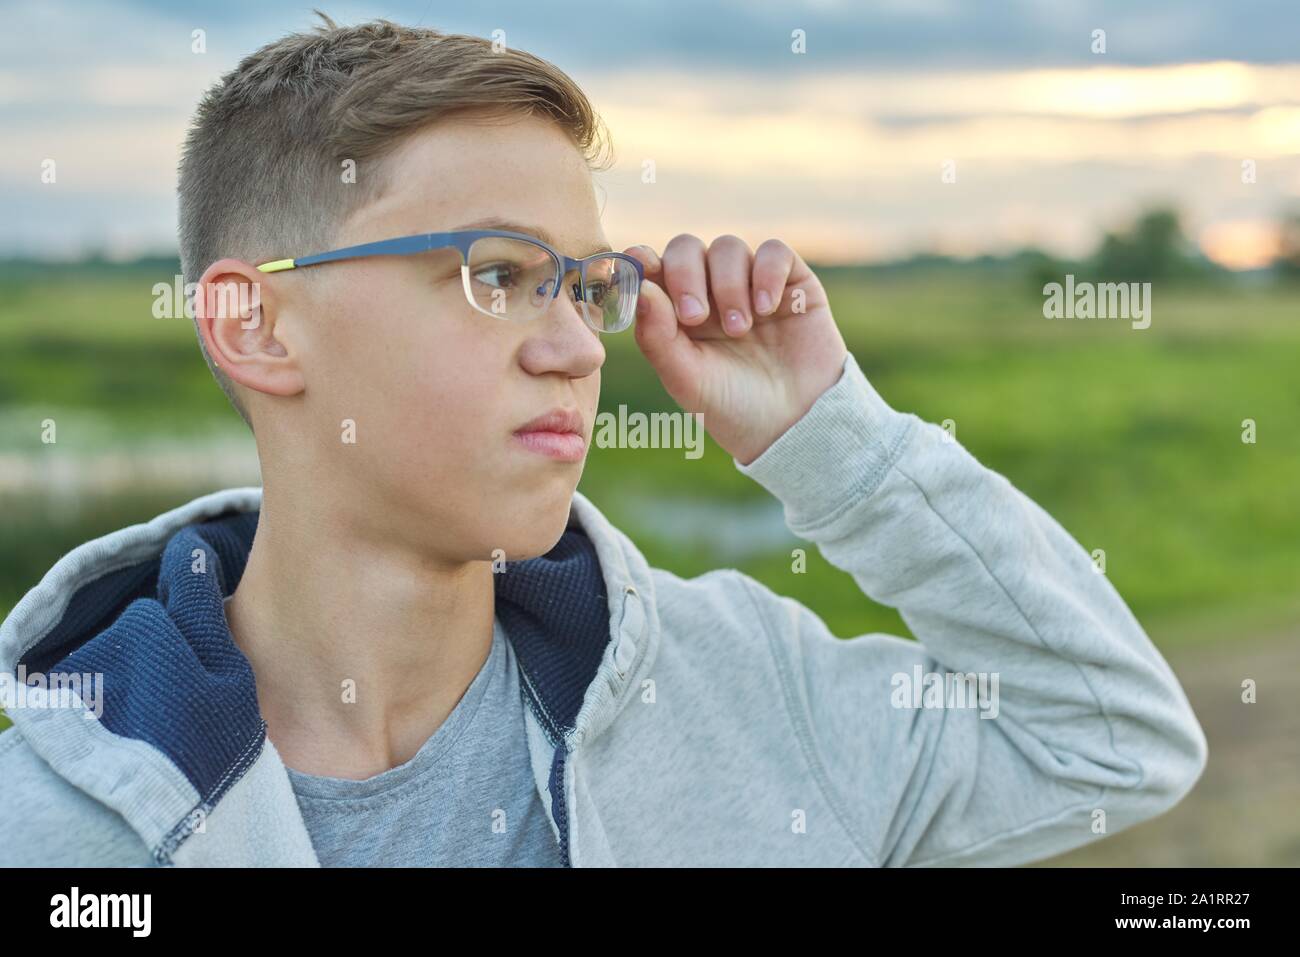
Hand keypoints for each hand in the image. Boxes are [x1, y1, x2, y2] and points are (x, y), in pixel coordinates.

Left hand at [624, 234, 847, 464]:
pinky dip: (766, 273)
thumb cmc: (732, 405)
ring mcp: (750, 283)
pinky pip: (774, 251)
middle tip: (695, 317)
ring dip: (728, 285)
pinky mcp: (791, 282)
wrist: (794, 424)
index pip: (654, 268)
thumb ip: (657, 338)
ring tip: (739, 329)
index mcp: (676, 311)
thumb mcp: (686, 379)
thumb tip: (643, 289)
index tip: (639, 263)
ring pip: (728, 247)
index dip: (643, 258)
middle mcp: (710, 291)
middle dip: (685, 275)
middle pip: (687, 248)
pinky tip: (766, 308)